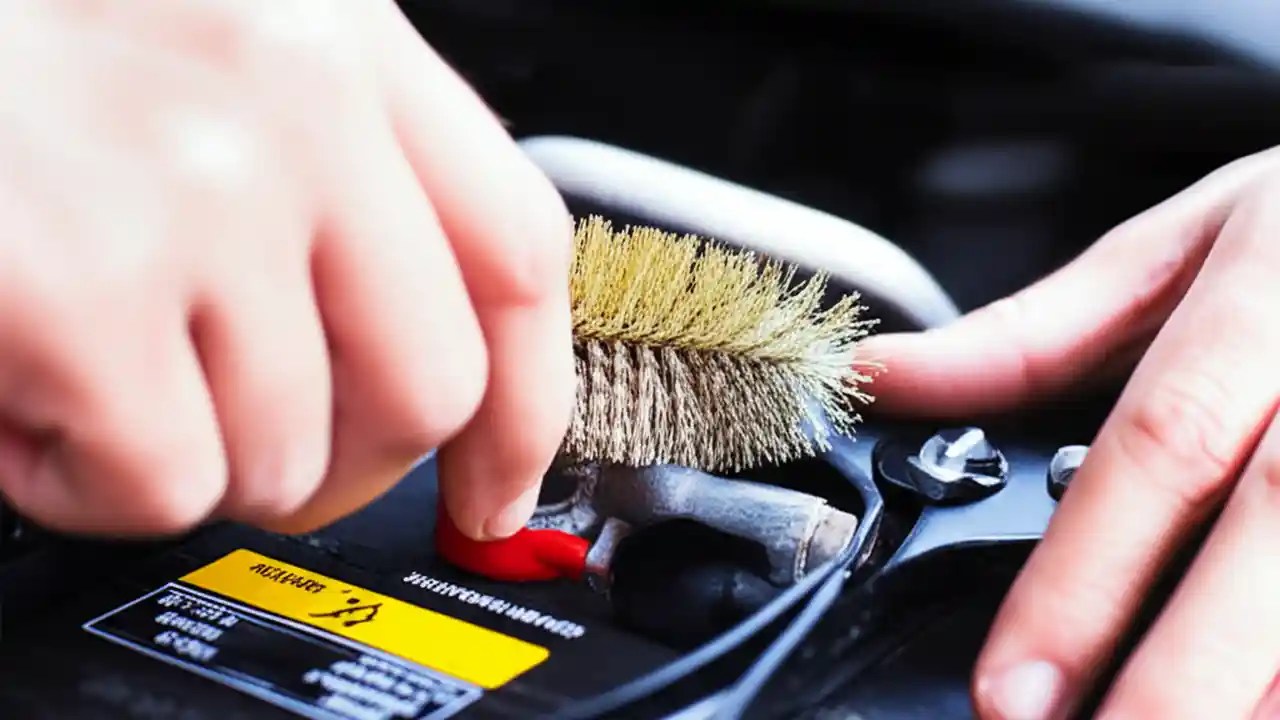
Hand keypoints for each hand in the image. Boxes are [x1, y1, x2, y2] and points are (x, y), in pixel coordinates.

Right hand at [0, 0, 574, 541]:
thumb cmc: (18, 37)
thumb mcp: (214, 43)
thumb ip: (332, 169)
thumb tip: (399, 333)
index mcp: (340, 35)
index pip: (516, 250)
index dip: (530, 398)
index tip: (500, 478)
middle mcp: (294, 97)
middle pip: (430, 383)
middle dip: (350, 463)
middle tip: (265, 456)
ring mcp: (197, 185)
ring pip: (286, 452)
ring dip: (186, 454)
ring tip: (89, 373)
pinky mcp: (84, 280)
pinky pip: (162, 484)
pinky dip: (85, 478)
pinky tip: (25, 395)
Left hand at [859, 145, 1279, 718]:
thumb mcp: (1181, 248)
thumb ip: (1033, 333)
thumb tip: (888, 377)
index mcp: (1268, 291)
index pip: (1159, 448)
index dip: (1082, 581)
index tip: (1014, 689)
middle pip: (1272, 539)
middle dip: (1181, 679)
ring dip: (1262, 696)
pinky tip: (1261, 712)